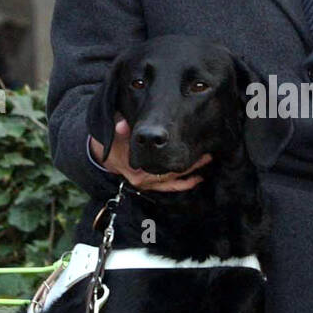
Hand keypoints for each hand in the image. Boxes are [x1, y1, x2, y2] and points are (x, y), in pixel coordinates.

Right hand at [90, 119, 210, 191]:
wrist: (106, 156)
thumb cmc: (114, 144)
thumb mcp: (115, 136)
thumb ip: (120, 130)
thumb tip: (121, 124)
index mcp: (136, 170)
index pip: (161, 168)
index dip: (177, 161)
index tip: (191, 151)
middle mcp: (143, 181)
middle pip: (171, 175)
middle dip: (190, 167)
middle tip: (207, 156)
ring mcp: (147, 185)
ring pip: (172, 184)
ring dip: (189, 176)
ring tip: (205, 166)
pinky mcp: (151, 185)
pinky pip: (169, 187)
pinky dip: (182, 184)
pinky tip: (196, 179)